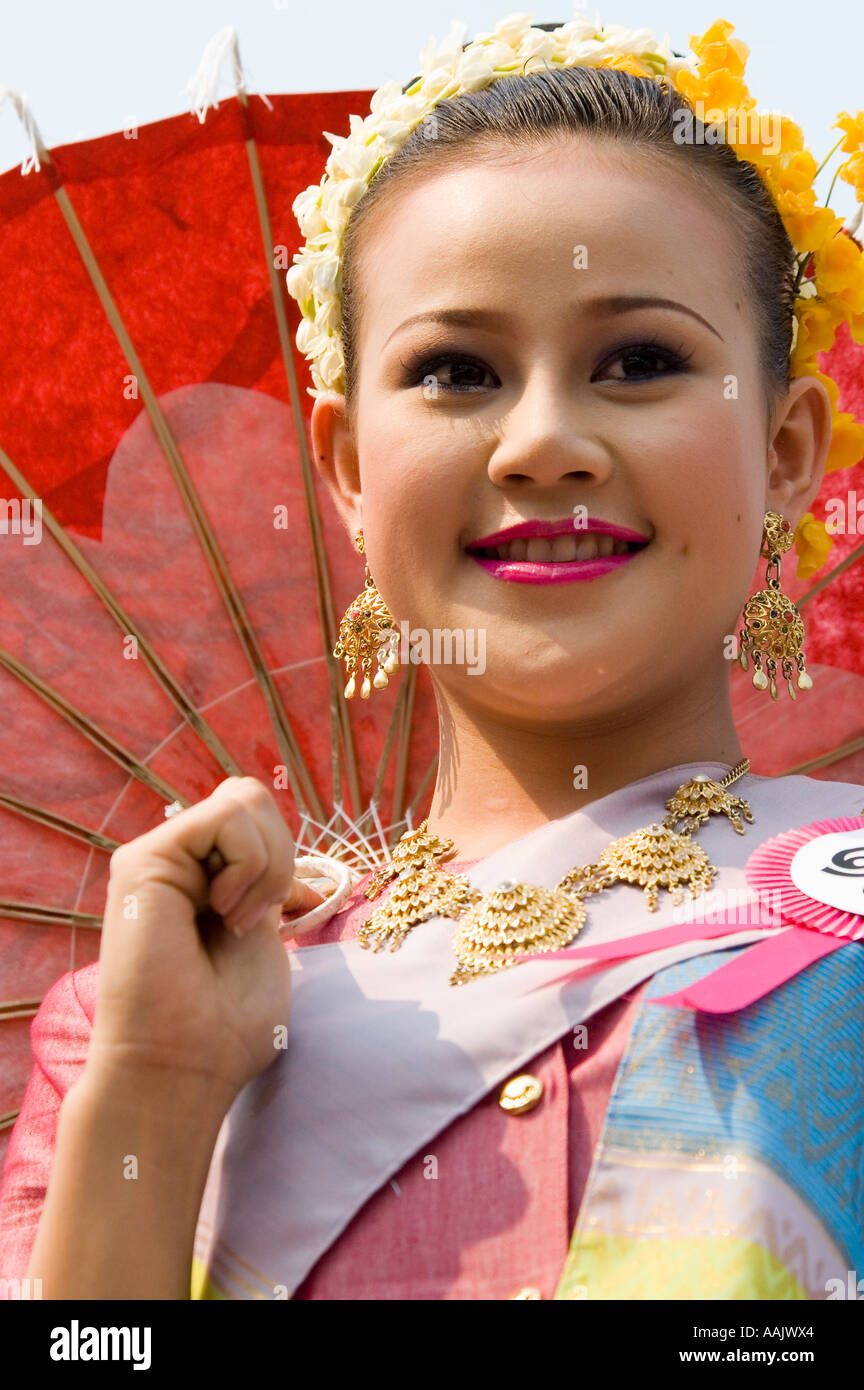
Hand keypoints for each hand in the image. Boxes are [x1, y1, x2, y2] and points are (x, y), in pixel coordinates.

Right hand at [86, 776, 306, 1102]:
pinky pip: (225, 816)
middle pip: (250, 796)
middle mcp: (175, 863)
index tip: (287, 916)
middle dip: (281, 854)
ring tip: (237, 921)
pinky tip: (223, 912)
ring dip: (266, 865)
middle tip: (258, 919)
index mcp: (202, 881)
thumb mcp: (264, 944)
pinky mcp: (142, 860)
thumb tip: (307, 883)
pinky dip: (248, 864)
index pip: (257, 819)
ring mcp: (156, 858)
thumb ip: (271, 898)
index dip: (286, 859)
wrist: (184, 1067)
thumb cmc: (225, 1027)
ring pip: (242, 798)